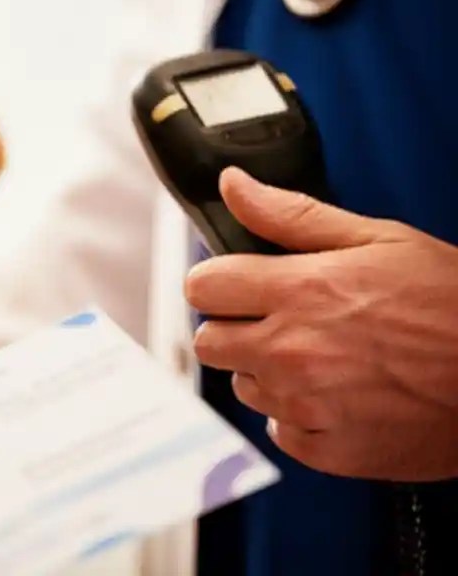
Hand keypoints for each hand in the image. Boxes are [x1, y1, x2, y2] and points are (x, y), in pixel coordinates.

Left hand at [186, 167, 457, 481]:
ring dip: (269, 372)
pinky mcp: (326, 449)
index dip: (219, 282)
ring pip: (243, 386)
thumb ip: (291, 215)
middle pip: (209, 341)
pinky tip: (340, 396)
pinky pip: (280, 430)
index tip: (240, 285)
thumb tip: (234, 185)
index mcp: (299, 291)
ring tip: (325, 358)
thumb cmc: (454, 304)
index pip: (202, 287)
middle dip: (235, 328)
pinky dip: (301, 416)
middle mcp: (291, 350)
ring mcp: (306, 404)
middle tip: (281, 322)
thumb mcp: (379, 239)